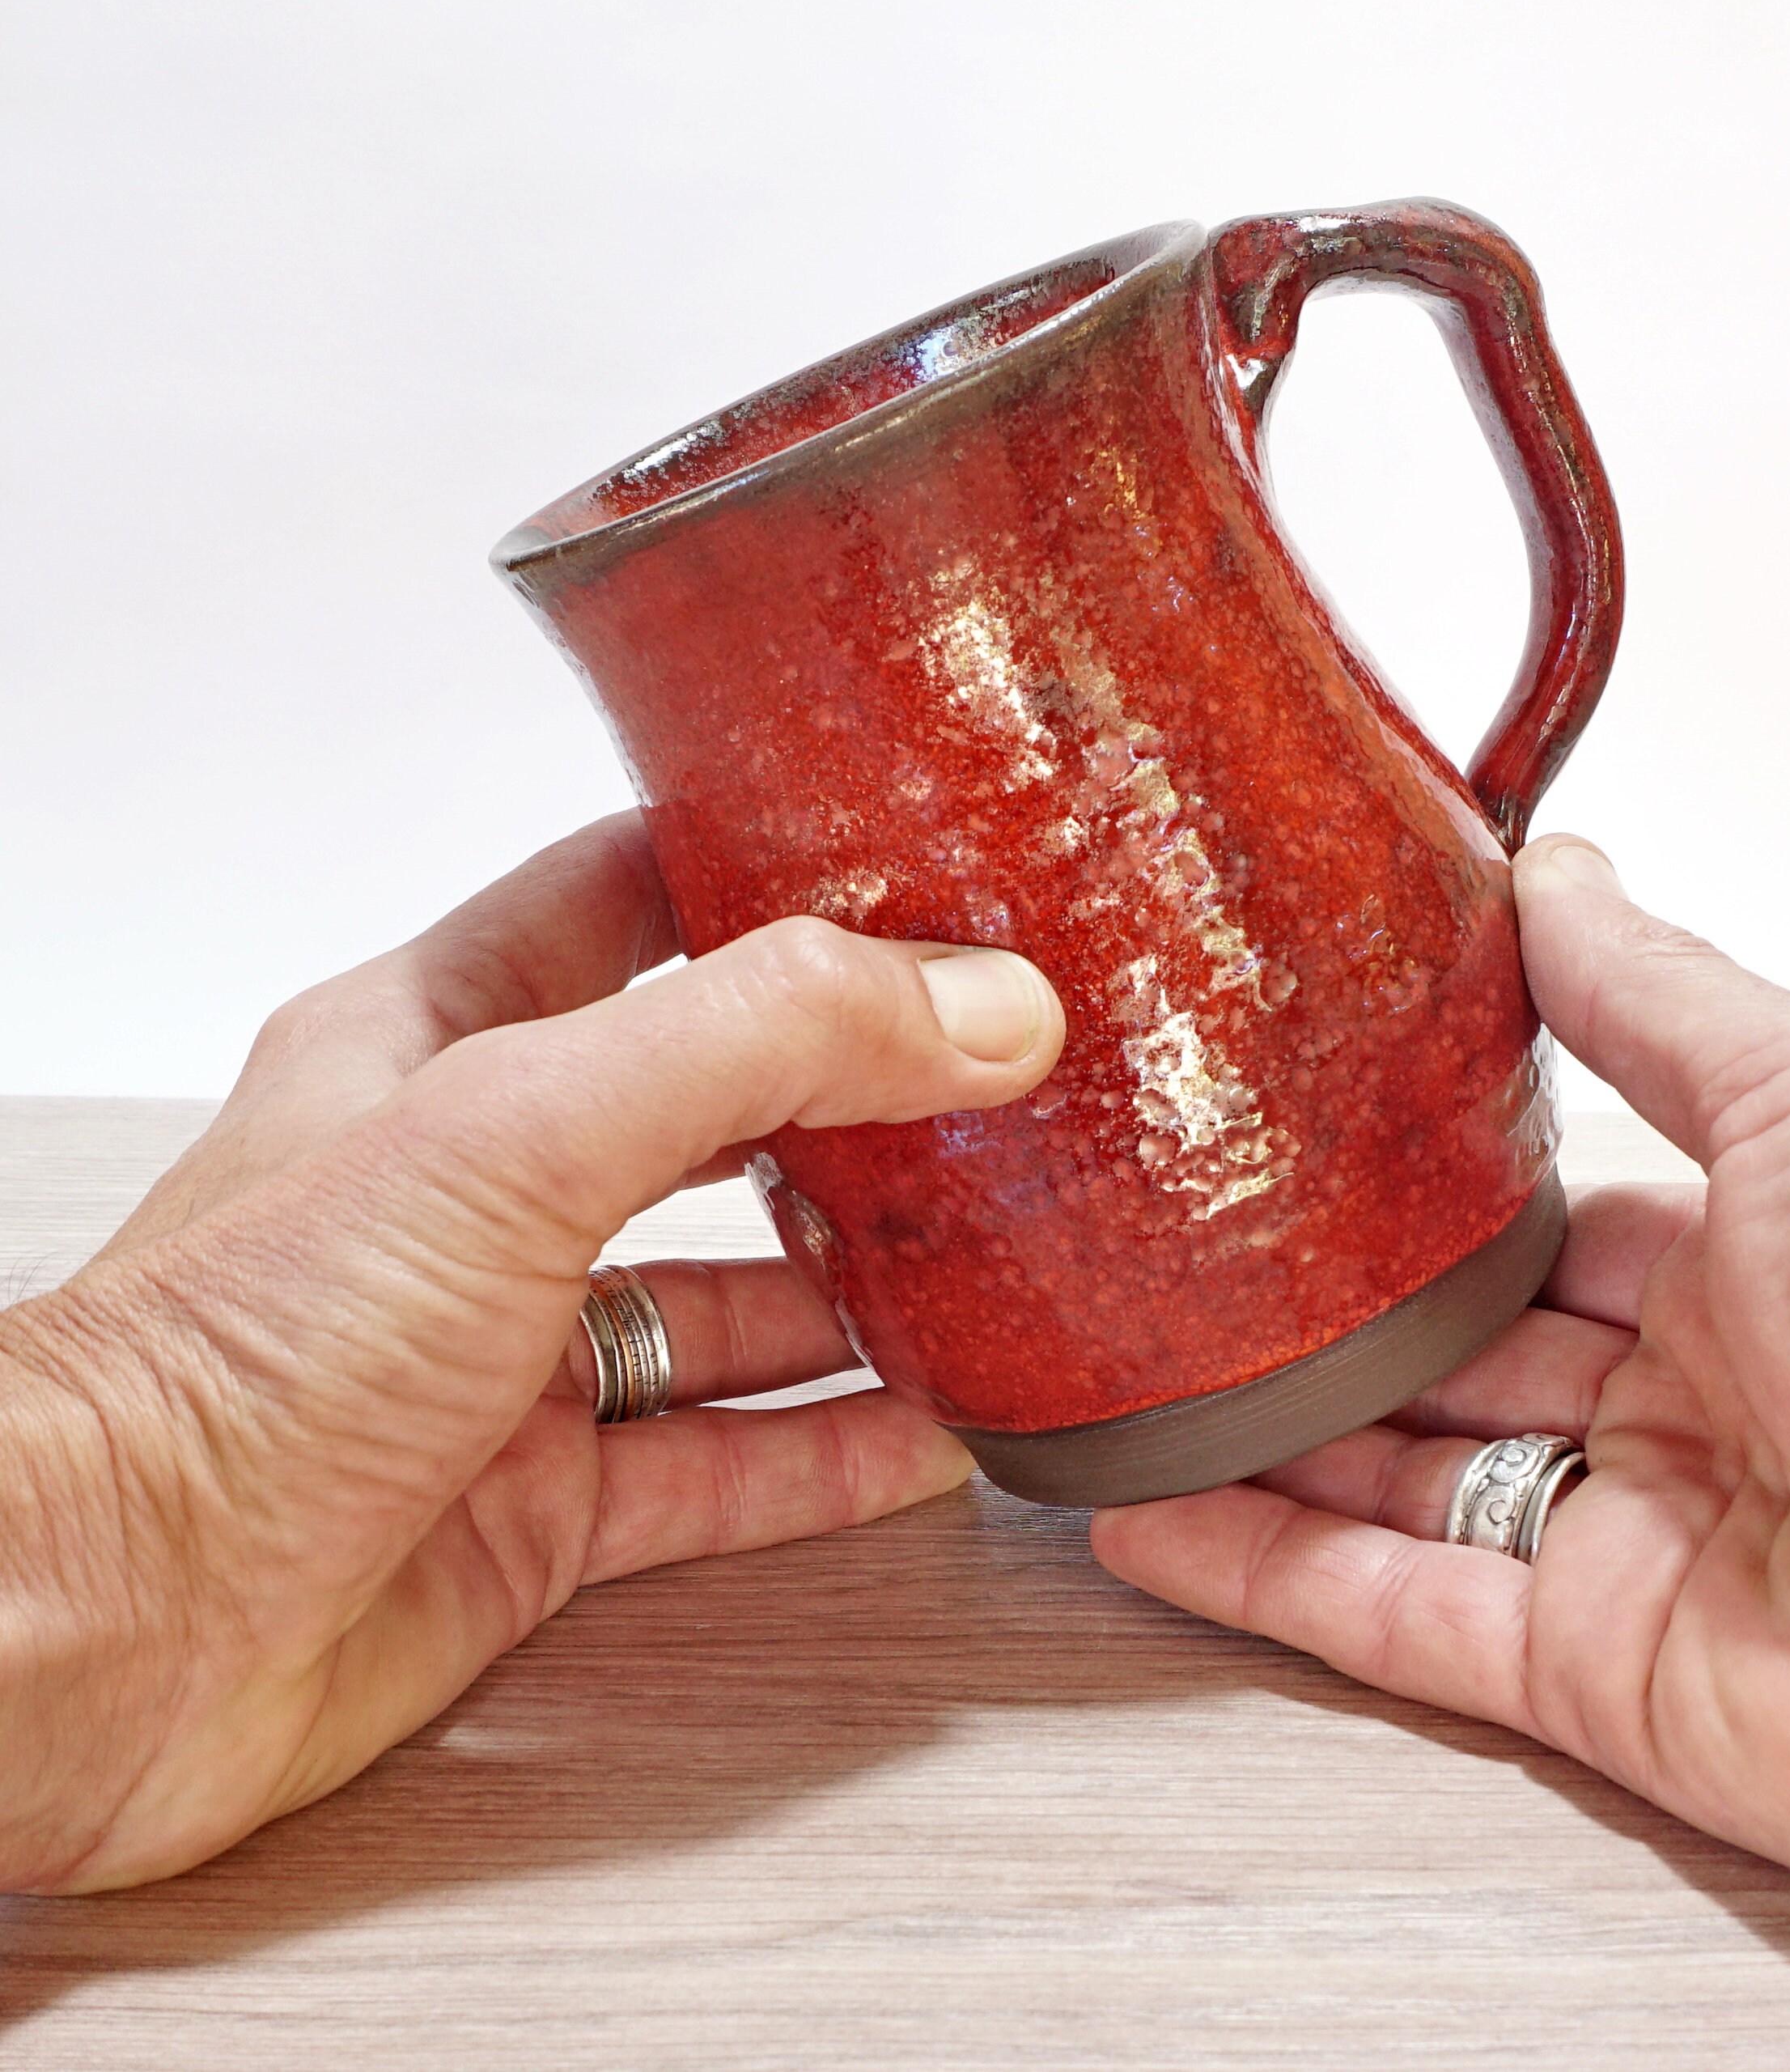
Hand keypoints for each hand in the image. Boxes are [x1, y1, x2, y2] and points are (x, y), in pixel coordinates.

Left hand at [0, 815, 1061, 1893]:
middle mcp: (481, 1189)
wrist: (98, 1629)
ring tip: (995, 1249)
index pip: (621, 903)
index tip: (903, 856)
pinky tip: (931, 1435)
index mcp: (440, 1041)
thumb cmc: (232, 1357)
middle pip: (704, 1110)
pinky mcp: (534, 1508)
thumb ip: (756, 1042)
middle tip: (993, 1065)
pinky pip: (722, 1464)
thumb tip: (973, 1003)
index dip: (758, 867)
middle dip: (846, 1091)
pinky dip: (831, 1449)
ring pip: (728, 1298)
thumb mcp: (516, 1128)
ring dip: (858, 1284)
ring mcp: (511, 1352)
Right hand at [1095, 836, 1789, 1893]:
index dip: (1411, 1215)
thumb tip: (1553, 870)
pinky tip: (1162, 1530)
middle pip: (1452, 1379)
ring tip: (1122, 1409)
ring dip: (1263, 1463)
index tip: (1286, 1172)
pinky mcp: (1612, 1687)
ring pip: (1401, 1499)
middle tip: (1171, 1294)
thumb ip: (1647, 992)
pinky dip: (1274, 1583)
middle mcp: (1692, 1418)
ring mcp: (1643, 1556)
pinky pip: (1404, 1623)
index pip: (1533, 1242)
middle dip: (1319, 1344)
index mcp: (1745, 1271)